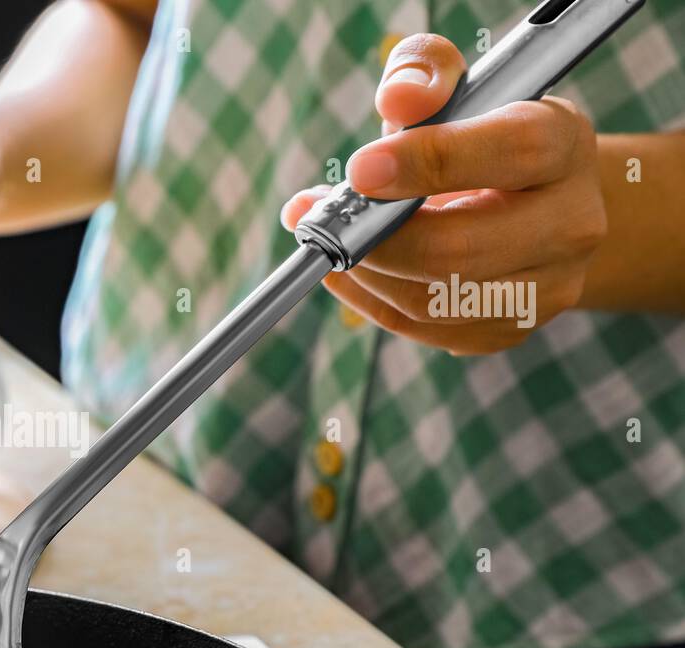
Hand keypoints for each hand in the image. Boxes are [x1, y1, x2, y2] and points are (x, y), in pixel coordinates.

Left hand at [280, 34, 607, 354]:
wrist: (534, 201)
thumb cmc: (482, 135)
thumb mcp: (459, 88)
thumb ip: (427, 75)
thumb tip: (401, 98)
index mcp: (564, 148)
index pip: (511, 153)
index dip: (429, 161)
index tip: (359, 169)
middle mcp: (571, 225)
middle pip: (459, 250)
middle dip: (373, 238)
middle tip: (317, 217)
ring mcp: (546, 288)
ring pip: (433, 301)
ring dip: (363, 273)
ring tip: (325, 240)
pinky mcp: (508, 331)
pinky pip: (423, 329)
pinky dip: (370, 302)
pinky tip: (346, 272)